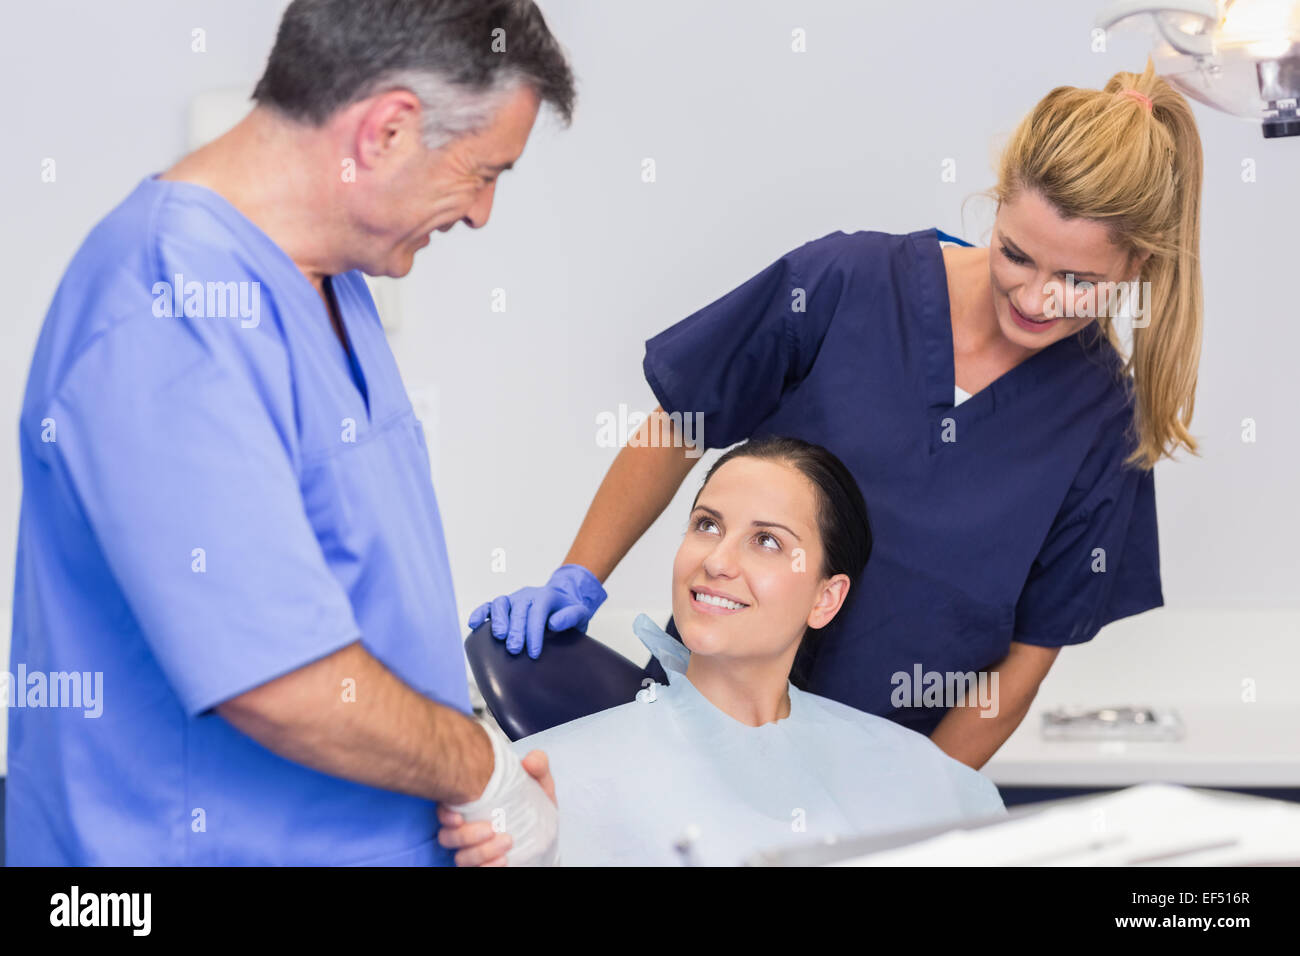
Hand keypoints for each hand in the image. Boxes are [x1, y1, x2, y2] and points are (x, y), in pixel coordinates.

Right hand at [438, 750, 554, 866]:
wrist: (547, 838)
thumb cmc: (536, 807)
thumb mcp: (540, 784)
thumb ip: (538, 767)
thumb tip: (530, 760)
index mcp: (473, 805)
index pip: (445, 808)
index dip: (445, 813)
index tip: (458, 817)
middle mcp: (467, 829)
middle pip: (447, 836)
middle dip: (466, 835)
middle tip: (492, 829)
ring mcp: (475, 850)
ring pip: (460, 857)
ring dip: (480, 852)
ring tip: (507, 842)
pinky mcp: (484, 865)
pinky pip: (476, 870)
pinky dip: (488, 866)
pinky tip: (503, 860)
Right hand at [466, 564, 606, 657]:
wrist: (563, 600)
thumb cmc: (569, 611)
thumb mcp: (580, 613)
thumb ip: (571, 616)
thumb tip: (554, 623)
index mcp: (547, 596)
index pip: (538, 612)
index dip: (534, 633)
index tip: (533, 653)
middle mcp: (528, 595)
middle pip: (519, 609)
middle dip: (516, 630)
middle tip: (514, 650)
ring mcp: (514, 599)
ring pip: (501, 603)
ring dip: (498, 620)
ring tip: (498, 637)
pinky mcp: (505, 605)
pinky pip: (489, 606)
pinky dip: (480, 613)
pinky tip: (473, 624)